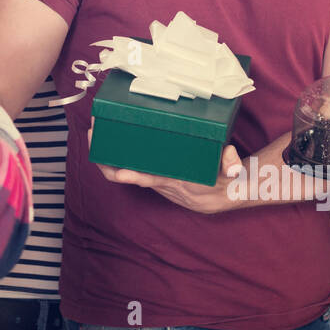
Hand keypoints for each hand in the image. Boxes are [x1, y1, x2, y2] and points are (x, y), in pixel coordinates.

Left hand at [90, 121, 244, 213]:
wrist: (221, 196)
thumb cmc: (222, 179)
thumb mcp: (231, 171)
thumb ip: (232, 165)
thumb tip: (235, 166)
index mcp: (177, 182)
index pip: (153, 180)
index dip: (136, 177)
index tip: (122, 171)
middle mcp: (161, 183)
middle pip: (127, 175)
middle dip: (107, 159)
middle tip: (94, 134)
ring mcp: (155, 181)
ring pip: (123, 172)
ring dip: (106, 156)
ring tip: (94, 132)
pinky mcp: (153, 176)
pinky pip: (129, 169)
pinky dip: (116, 159)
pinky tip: (107, 141)